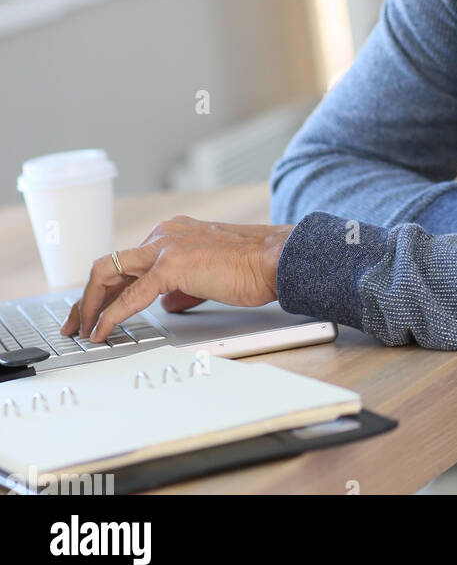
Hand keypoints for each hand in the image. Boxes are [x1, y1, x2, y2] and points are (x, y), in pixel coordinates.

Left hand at [59, 215, 295, 343]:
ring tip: (82, 330)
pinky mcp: (172, 265)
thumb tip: (166, 306)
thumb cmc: (251, 268)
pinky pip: (130, 295)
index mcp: (173, 233)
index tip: (93, 312)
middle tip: (74, 324)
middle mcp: (164, 233)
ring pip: (109, 272)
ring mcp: (166, 246)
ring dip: (89, 305)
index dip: (106, 290)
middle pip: (109, 265)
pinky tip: (102, 331)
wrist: (274, 259)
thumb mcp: (208, 277)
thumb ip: (182, 289)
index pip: (127, 262)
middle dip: (86, 297)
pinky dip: (110, 315)